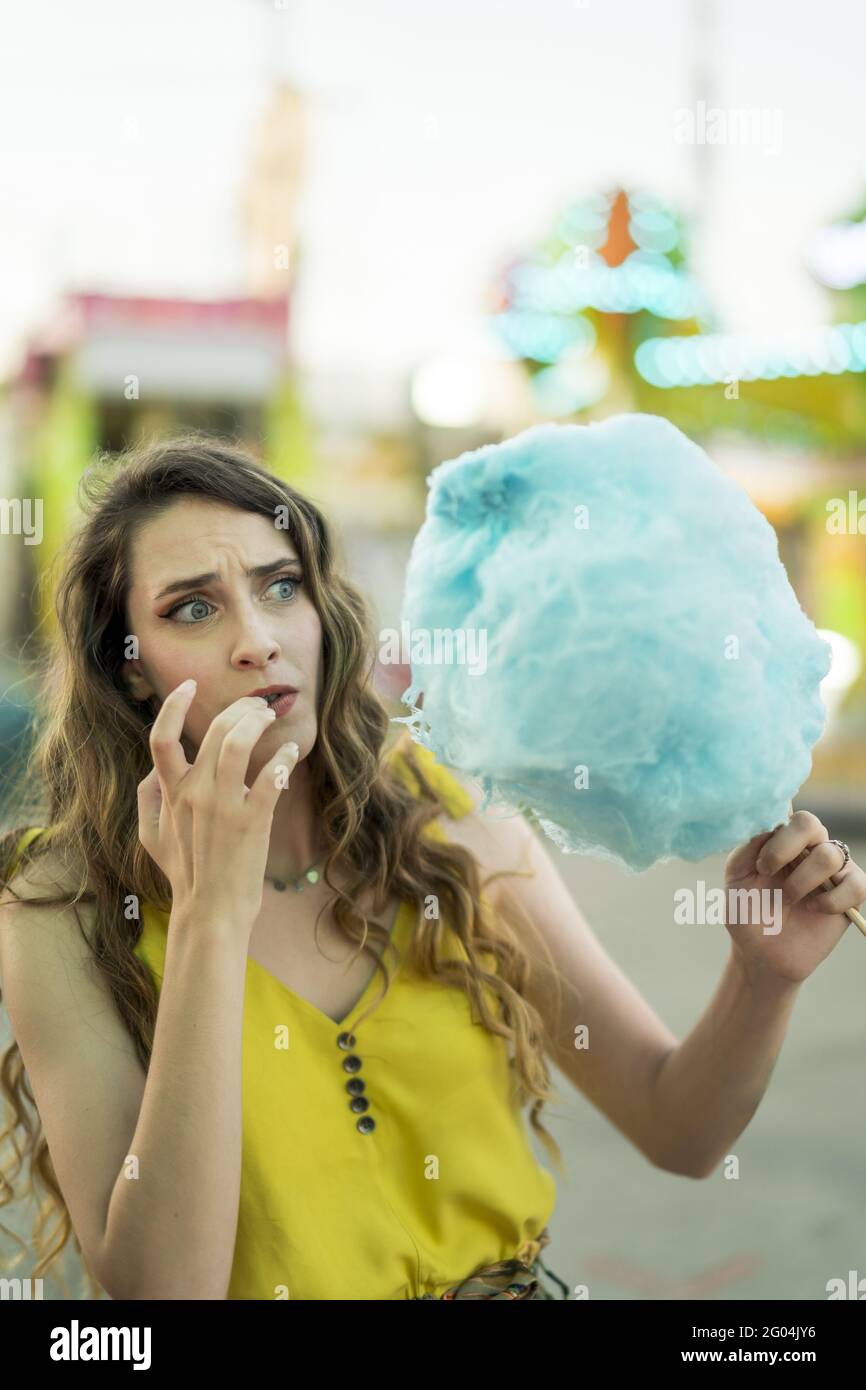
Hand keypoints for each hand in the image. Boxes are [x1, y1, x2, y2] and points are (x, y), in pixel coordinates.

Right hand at [137, 679, 299, 928]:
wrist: (210, 909)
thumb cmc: (184, 873)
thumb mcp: (150, 838)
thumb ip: (147, 800)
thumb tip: (152, 772)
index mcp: (170, 793)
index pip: (161, 739)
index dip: (173, 706)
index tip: (191, 686)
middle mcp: (195, 793)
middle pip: (214, 730)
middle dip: (240, 708)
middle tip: (257, 706)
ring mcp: (224, 806)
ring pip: (239, 743)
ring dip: (258, 723)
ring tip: (270, 719)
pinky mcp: (253, 821)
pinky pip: (271, 776)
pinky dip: (284, 757)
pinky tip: (290, 752)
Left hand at [723, 809, 865, 985]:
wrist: (761, 954)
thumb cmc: (748, 913)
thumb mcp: (736, 878)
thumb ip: (747, 847)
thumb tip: (768, 823)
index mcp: (781, 839)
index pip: (787, 812)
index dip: (773, 827)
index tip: (757, 858)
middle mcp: (809, 848)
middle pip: (810, 823)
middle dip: (785, 846)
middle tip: (766, 871)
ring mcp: (832, 870)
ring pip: (831, 854)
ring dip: (803, 880)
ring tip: (788, 899)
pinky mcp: (851, 893)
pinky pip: (856, 884)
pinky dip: (832, 899)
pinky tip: (814, 909)